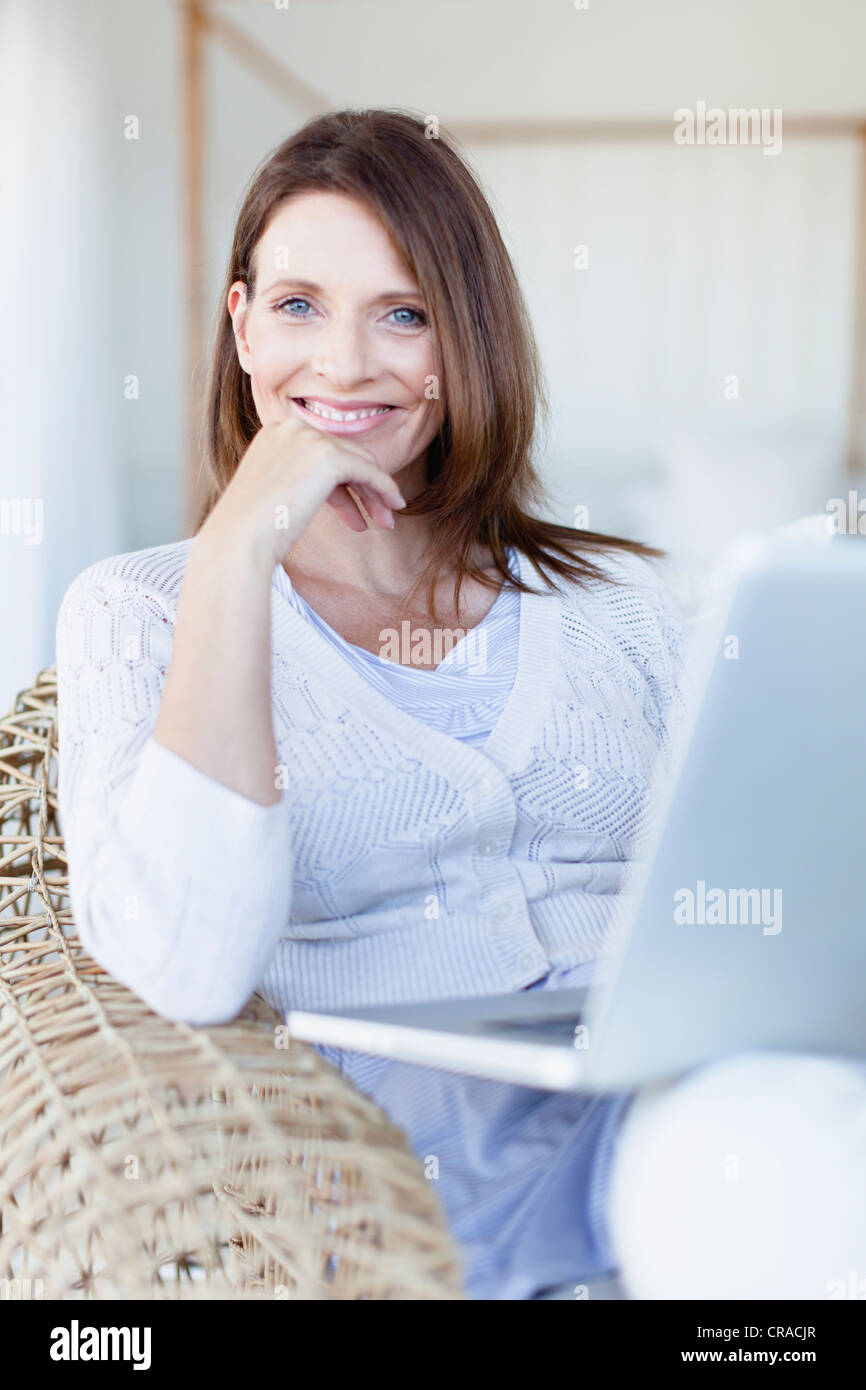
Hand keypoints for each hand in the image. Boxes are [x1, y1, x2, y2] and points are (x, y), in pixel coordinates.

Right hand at [203, 375, 406, 565]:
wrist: (240, 538)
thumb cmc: (251, 528)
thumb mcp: (275, 493)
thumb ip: (301, 480)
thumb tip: (338, 490)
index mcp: (274, 432)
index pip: (320, 451)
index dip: (342, 483)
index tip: (353, 511)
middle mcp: (291, 427)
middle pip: (343, 454)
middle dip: (363, 487)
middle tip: (377, 518)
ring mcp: (310, 438)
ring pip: (359, 462)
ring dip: (375, 493)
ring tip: (385, 521)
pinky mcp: (329, 456)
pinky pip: (369, 472)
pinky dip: (384, 489)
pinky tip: (393, 508)